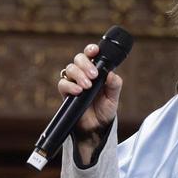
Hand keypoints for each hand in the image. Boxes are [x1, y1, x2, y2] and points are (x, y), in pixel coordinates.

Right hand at [58, 44, 122, 162]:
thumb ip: (114, 85)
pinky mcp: (66, 93)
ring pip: (70, 68)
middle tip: (94, 76)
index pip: (91, 55)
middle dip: (85, 64)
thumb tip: (111, 73)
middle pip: (78, 59)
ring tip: (87, 86)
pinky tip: (78, 91)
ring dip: (79, 74)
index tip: (95, 51)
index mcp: (95, 71)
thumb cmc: (104, 110)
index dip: (91, 49)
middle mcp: (83, 74)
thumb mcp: (114, 97)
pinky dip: (70, 85)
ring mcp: (73, 82)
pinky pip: (62, 83)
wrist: (96, 128)